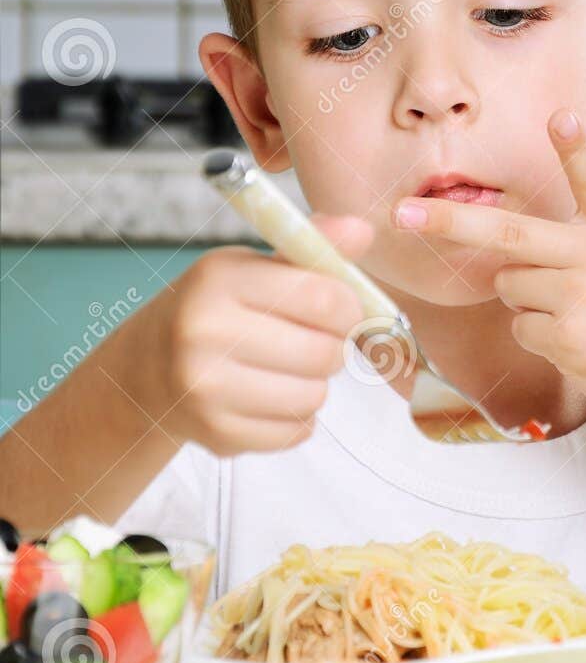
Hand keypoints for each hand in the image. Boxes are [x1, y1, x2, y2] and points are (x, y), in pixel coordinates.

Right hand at [141, 217, 371, 455]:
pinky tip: (271, 397)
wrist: (149, 367)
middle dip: (333, 347)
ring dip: (315, 384)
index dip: (350, 307)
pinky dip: (297, 418)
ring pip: (314, 397)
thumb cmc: (218, 309)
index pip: (323, 298)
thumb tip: (361, 228)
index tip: (343, 309)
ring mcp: (206, 389)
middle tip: (313, 340)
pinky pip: (297, 432)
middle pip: (323, 353)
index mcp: (220, 279)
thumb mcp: (255, 266)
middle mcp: (205, 333)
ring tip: (289, 369)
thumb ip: (312, 247)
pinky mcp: (217, 434)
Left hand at [393, 109, 585, 441]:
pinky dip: (539, 336)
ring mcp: (582, 298)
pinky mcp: (568, 337)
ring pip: (510, 284)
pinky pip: (520, 327)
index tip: (558, 117)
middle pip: (509, 232)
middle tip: (404, 213)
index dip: (576, 148)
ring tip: (578, 310)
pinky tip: (578, 342)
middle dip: (450, 222)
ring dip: (528, 297)